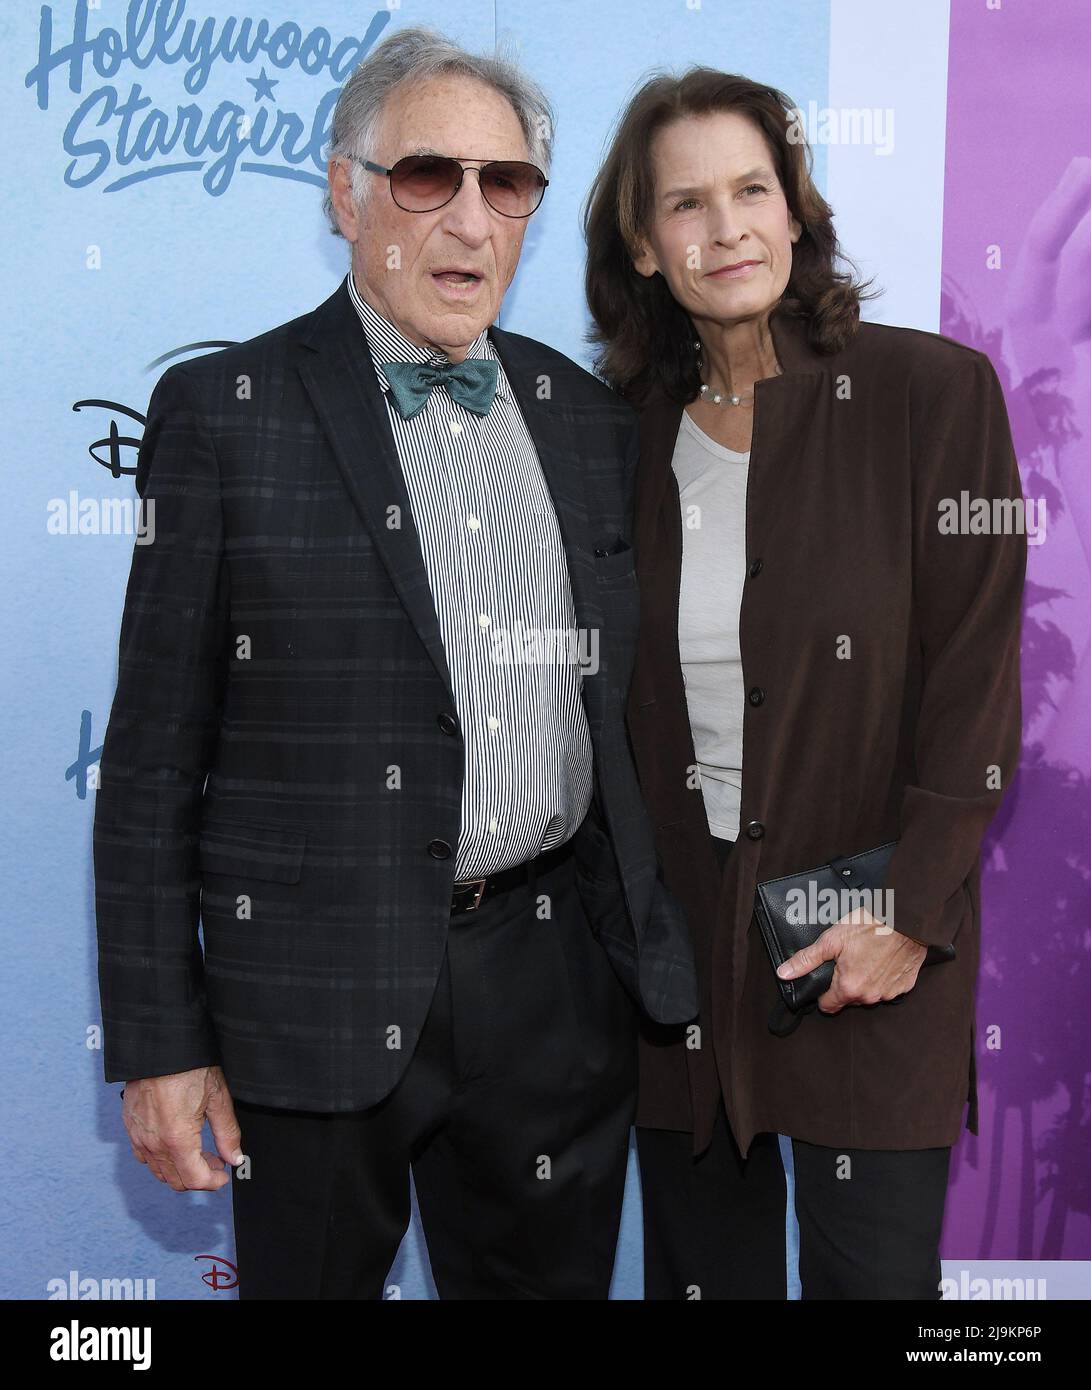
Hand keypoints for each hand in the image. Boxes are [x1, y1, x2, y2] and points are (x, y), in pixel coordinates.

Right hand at [121, 1066, 243, 1191]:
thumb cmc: (189, 1066)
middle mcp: (154, 1143)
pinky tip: (176, 1144)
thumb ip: (227, 1133)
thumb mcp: (217, 1097)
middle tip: (216, 1161)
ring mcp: (139, 1136)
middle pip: (176, 1180)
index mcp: (177, 1139)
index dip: (213, 1183)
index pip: (194, 1180)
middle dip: (199, 1176)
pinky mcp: (131, 1126)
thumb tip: (234, 1157)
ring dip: (180, 1169)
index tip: (224, 1175)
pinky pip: (143, 1155)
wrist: (160, 1045)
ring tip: (199, 1152)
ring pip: (159, 1170)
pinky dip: (161, 1158)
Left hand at [775, 909, 927, 1014]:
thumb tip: (783, 974)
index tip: (825, 979)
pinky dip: (884, 977)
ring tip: (865, 956)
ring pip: (869, 994)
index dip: (822, 994)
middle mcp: (869, 997)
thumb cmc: (869, 926)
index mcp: (849, 988)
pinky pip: (888, 988)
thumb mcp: (832, 939)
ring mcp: (889, 993)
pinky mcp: (905, 986)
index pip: (828, 1006)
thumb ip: (806, 960)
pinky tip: (882, 959)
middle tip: (846, 959)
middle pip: (849, 999)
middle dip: (845, 983)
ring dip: (865, 981)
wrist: (906, 919)